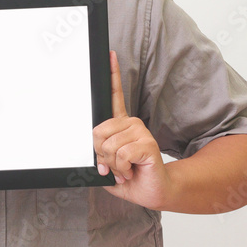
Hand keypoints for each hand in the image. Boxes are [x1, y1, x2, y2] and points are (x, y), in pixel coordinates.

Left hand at [93, 51, 174, 209]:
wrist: (153, 191)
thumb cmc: (130, 176)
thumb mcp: (106, 166)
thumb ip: (97, 157)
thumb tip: (92, 154)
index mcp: (121, 125)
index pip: (115, 95)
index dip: (113, 75)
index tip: (110, 55)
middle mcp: (131, 124)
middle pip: (97, 132)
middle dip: (100, 155)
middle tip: (115, 164)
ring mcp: (140, 131)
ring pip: (107, 146)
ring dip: (112, 164)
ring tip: (125, 168)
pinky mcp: (147, 142)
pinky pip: (120, 154)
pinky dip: (121, 168)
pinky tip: (132, 169)